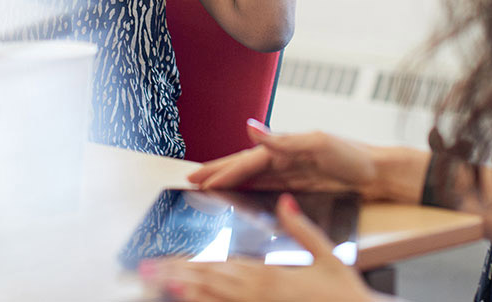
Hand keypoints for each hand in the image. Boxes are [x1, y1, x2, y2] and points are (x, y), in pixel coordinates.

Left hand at [139, 194, 378, 301]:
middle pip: (209, 285)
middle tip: (145, 270)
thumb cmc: (346, 294)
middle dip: (175, 276)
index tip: (167, 257)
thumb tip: (284, 200)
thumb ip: (302, 229)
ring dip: (184, 294)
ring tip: (156, 285)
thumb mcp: (328, 256)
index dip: (192, 262)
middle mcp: (259, 297)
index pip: (223, 266)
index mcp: (271, 278)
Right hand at [186, 120, 381, 196]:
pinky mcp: (299, 187)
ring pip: (251, 178)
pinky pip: (266, 189)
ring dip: (229, 182)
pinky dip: (248, 191)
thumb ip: (283, 139)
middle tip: (191, 179)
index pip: (247, 161)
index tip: (202, 179)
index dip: (223, 170)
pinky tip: (238, 196)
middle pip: (243, 166)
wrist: (378, 173)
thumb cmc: (353, 155)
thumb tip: (251, 127)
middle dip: (217, 172)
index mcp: (285, 146)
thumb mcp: (319, 142)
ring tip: (206, 187)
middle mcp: (284, 158)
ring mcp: (290, 172)